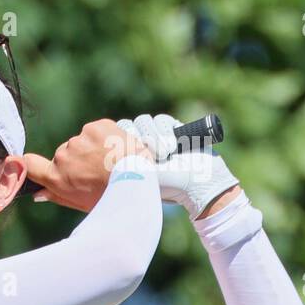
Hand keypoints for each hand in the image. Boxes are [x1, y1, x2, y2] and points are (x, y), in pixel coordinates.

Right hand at [22, 119, 153, 212]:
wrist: (137, 182)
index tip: (31, 162)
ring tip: (112, 162)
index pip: (29, 163)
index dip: (29, 162)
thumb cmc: (110, 198)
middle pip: (65, 154)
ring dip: (94, 148)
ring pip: (83, 142)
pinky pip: (97, 130)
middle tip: (99, 171)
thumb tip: (37, 195)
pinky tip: (116, 150)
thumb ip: (56, 196)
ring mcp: (78, 140)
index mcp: (56, 178)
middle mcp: (62, 157)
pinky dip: (106, 137)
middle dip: (79, 160)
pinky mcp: (96, 126)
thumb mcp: (81, 204)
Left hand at [118, 113, 239, 219]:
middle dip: (141, 139)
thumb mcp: (140, 175)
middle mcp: (140, 143)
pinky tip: (174, 144)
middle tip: (154, 155)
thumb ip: (123, 162)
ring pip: (144, 121)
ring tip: (166, 153)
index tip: (133, 154)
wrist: (199, 181)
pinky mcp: (173, 128)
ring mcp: (157, 135)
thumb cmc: (167, 184)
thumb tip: (105, 149)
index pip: (113, 135)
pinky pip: (161, 119)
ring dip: (156, 136)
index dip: (122, 140)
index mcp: (128, 155)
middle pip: (128, 125)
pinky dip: (166, 129)